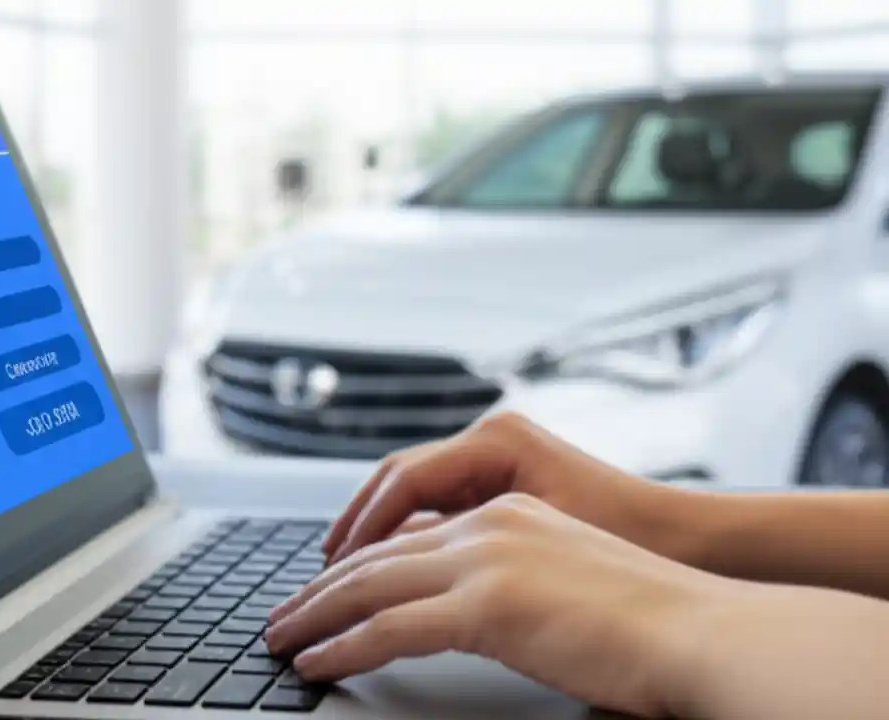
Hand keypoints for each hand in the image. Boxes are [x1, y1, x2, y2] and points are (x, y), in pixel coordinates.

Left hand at [269, 494, 728, 716]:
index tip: (323, 590)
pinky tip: (314, 662)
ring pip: (369, 585)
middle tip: (282, 615)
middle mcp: (489, 523)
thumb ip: (510, 586)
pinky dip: (341, 646)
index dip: (357, 565)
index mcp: (508, 514)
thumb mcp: (566, 582)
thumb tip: (471, 613)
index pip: (409, 536)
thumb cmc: (653, 624)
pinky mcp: (487, 603)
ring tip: (280, 640)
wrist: (704, 630)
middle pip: (376, 555)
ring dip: (314, 616)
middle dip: (319, 589)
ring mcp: (486, 558)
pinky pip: (388, 627)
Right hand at [322, 412, 680, 565]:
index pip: (403, 481)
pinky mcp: (508, 486)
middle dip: (356, 529)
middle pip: (398, 483)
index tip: (335, 568)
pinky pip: (439, 508)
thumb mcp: (537, 540)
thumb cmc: (633, 539)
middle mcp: (493, 441)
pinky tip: (391, 565)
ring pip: (413, 496)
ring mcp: (500, 461)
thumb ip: (463, 542)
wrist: (694, 543)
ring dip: (377, 534)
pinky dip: (409, 536)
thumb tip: (395, 566)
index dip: (362, 527)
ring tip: (341, 572)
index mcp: (498, 441)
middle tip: (322, 571)